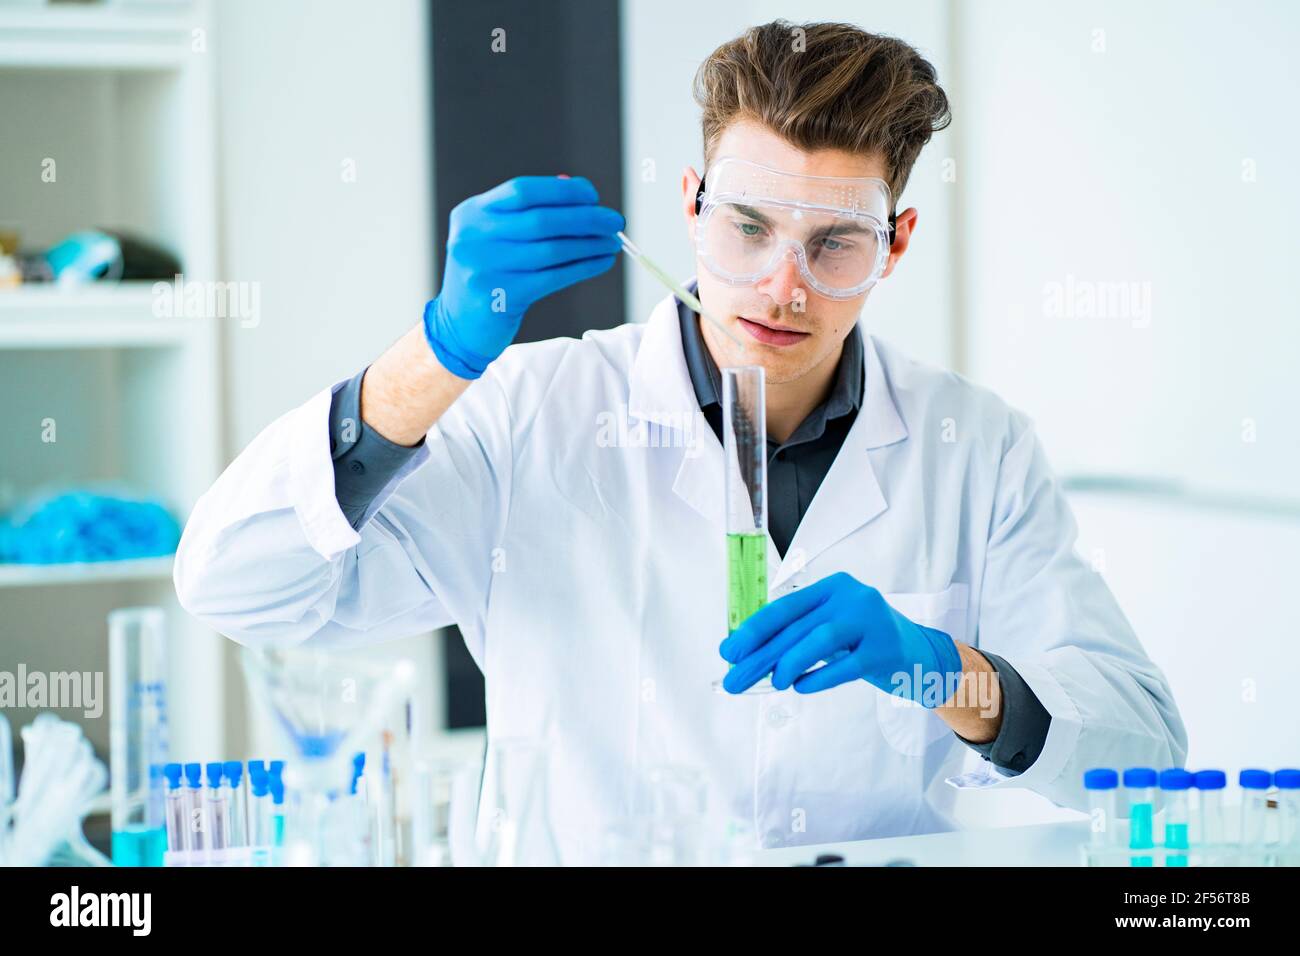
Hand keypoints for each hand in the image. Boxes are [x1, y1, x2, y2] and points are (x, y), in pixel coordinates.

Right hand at [423, 175, 623, 378]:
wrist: (459, 327)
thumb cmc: (487, 275)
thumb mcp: (493, 237)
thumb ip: (526, 212)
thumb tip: (578, 191)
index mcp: (471, 214)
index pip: (522, 190)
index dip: (562, 191)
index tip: (592, 195)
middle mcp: (474, 238)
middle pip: (542, 220)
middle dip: (586, 218)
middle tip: (615, 221)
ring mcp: (486, 269)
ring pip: (553, 250)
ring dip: (590, 245)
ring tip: (612, 243)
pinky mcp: (502, 298)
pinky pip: (554, 277)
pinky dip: (583, 267)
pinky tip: (601, 262)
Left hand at [718, 572, 962, 701]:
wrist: (920, 655)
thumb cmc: (864, 641)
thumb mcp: (831, 628)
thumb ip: (794, 636)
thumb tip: (743, 655)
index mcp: (832, 587)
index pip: (784, 607)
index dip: (753, 630)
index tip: (729, 652)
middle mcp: (852, 597)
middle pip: (797, 627)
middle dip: (761, 655)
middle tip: (736, 678)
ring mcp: (871, 621)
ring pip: (820, 639)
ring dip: (789, 662)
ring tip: (774, 682)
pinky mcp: (885, 649)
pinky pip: (845, 666)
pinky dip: (819, 678)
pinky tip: (801, 687)